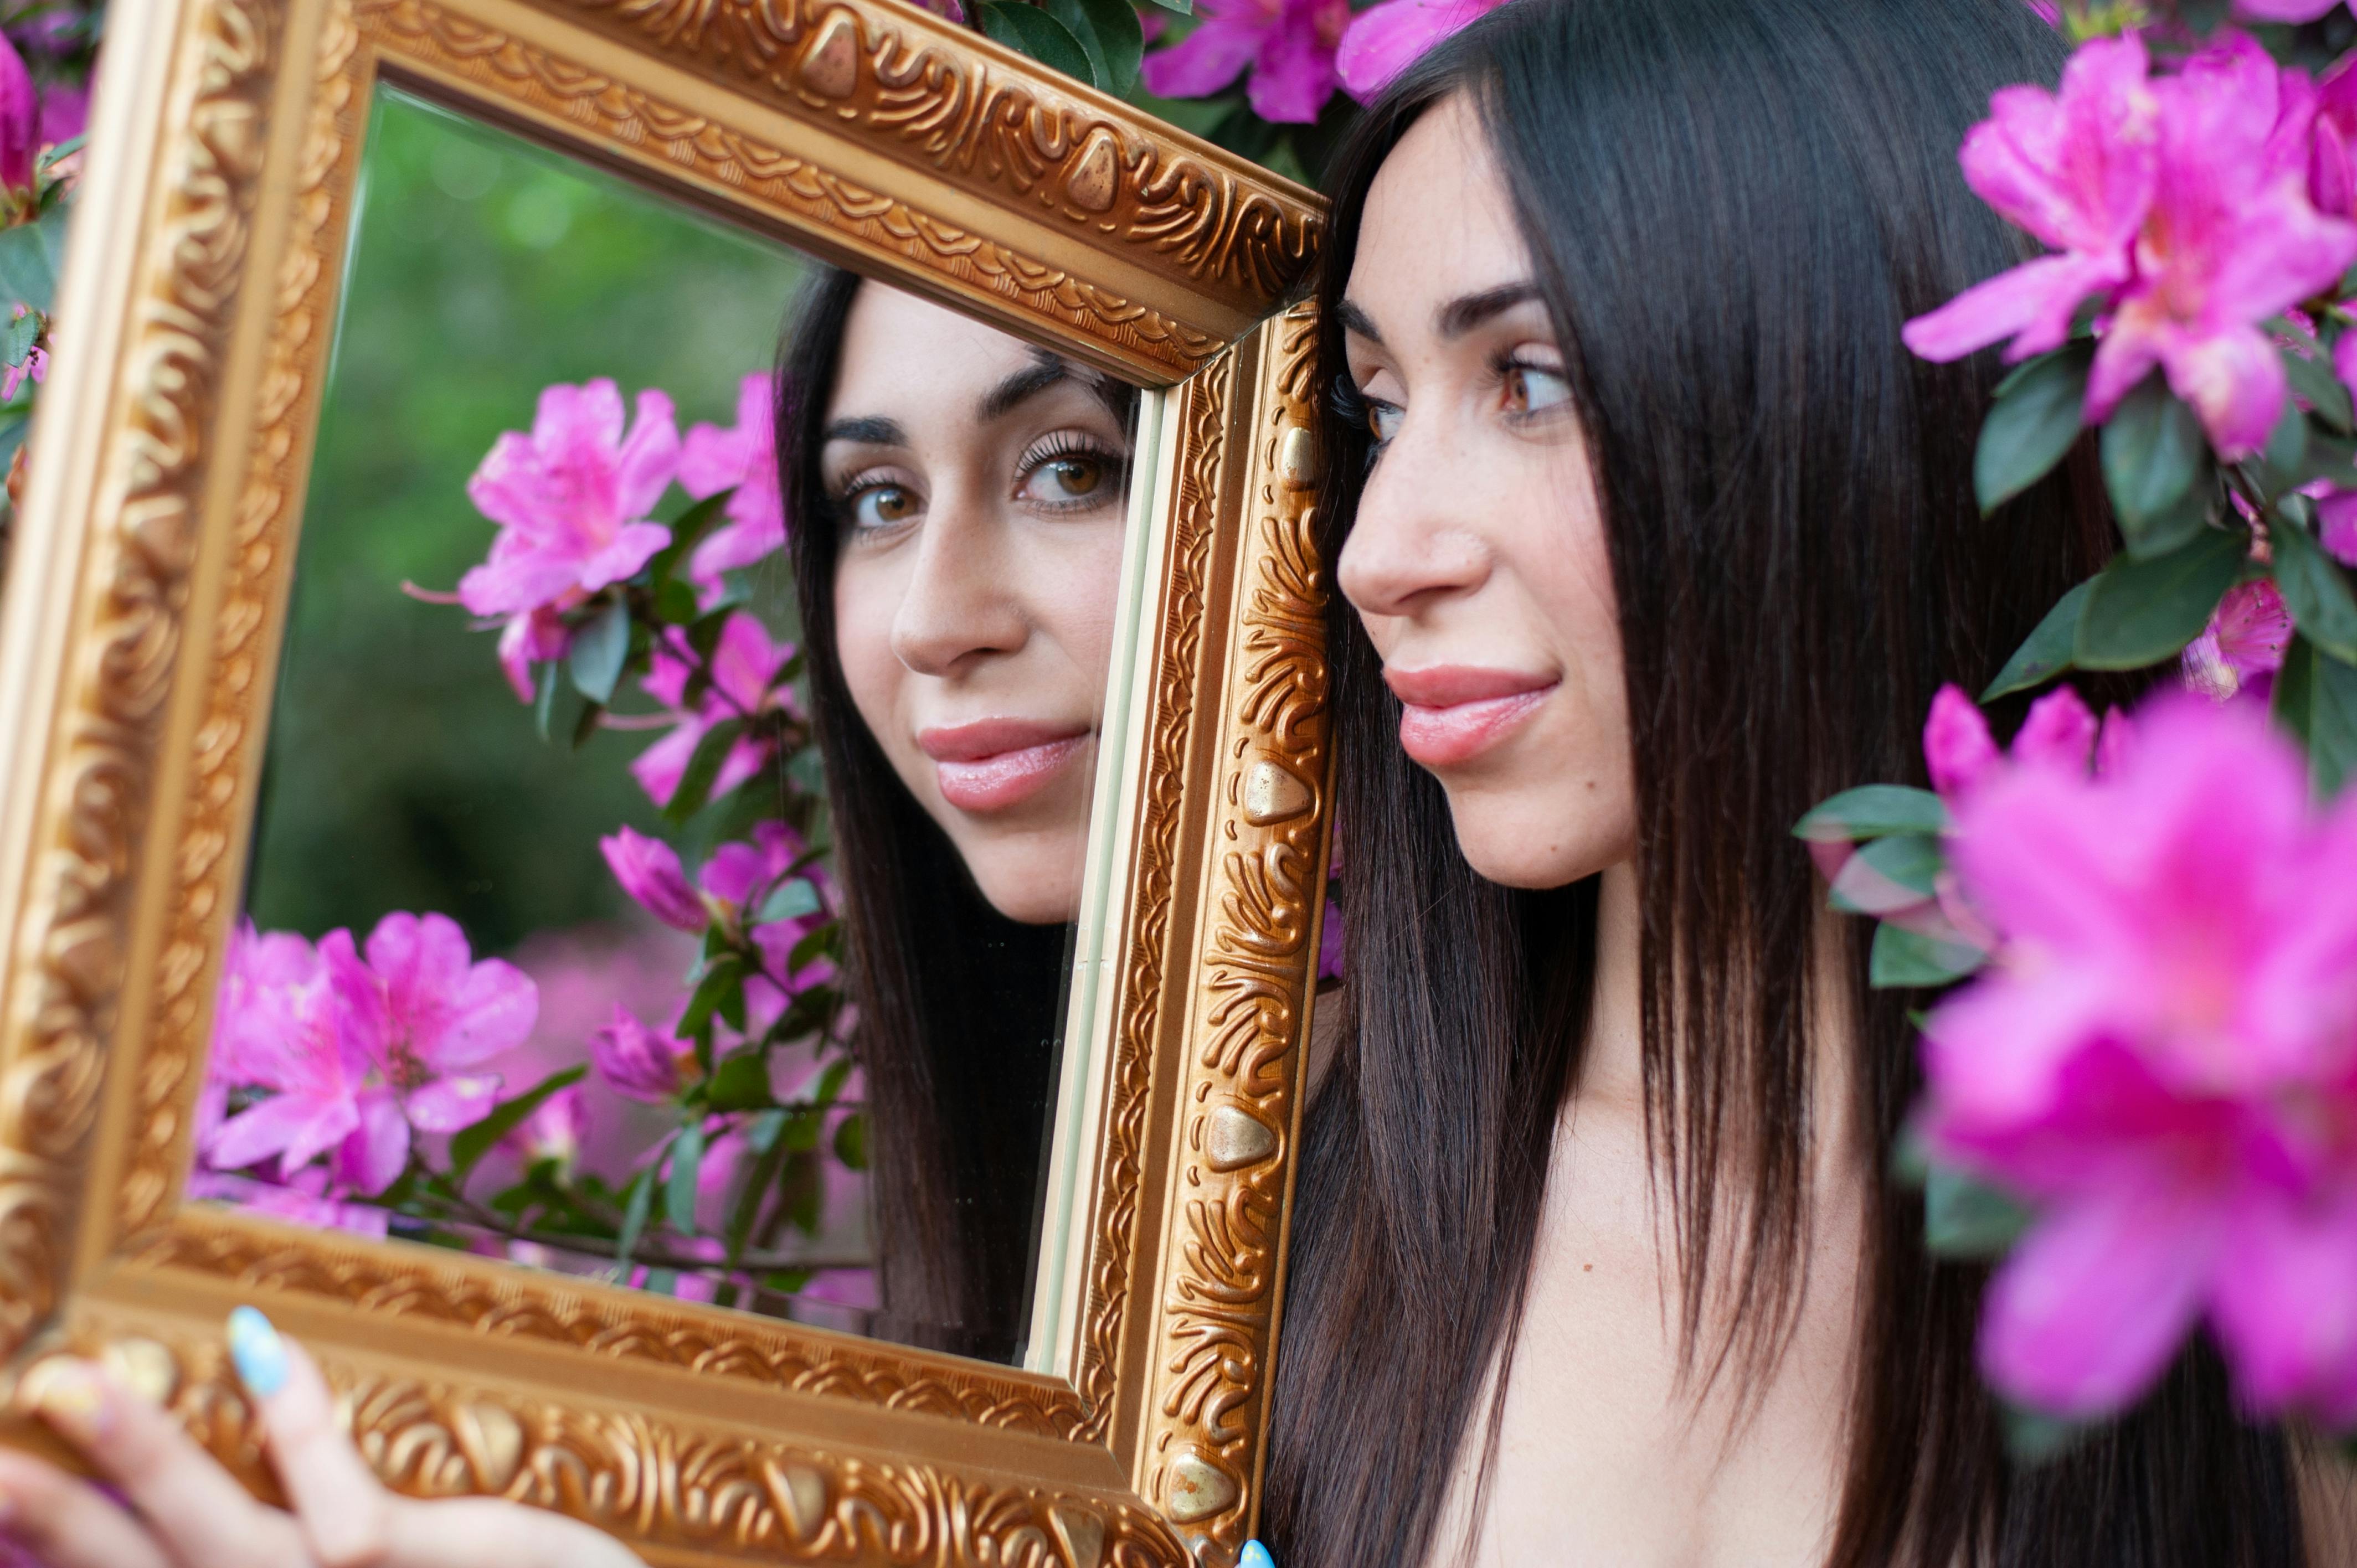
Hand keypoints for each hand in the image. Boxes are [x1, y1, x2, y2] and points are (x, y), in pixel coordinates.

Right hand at [0, 1307, 645, 1567]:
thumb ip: (317, 1532)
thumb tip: (246, 1472)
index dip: (64, 1547)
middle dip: (52, 1516)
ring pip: (213, 1535)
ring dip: (137, 1455)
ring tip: (67, 1382)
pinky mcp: (404, 1564)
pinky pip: (332, 1491)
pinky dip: (289, 1414)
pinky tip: (249, 1339)